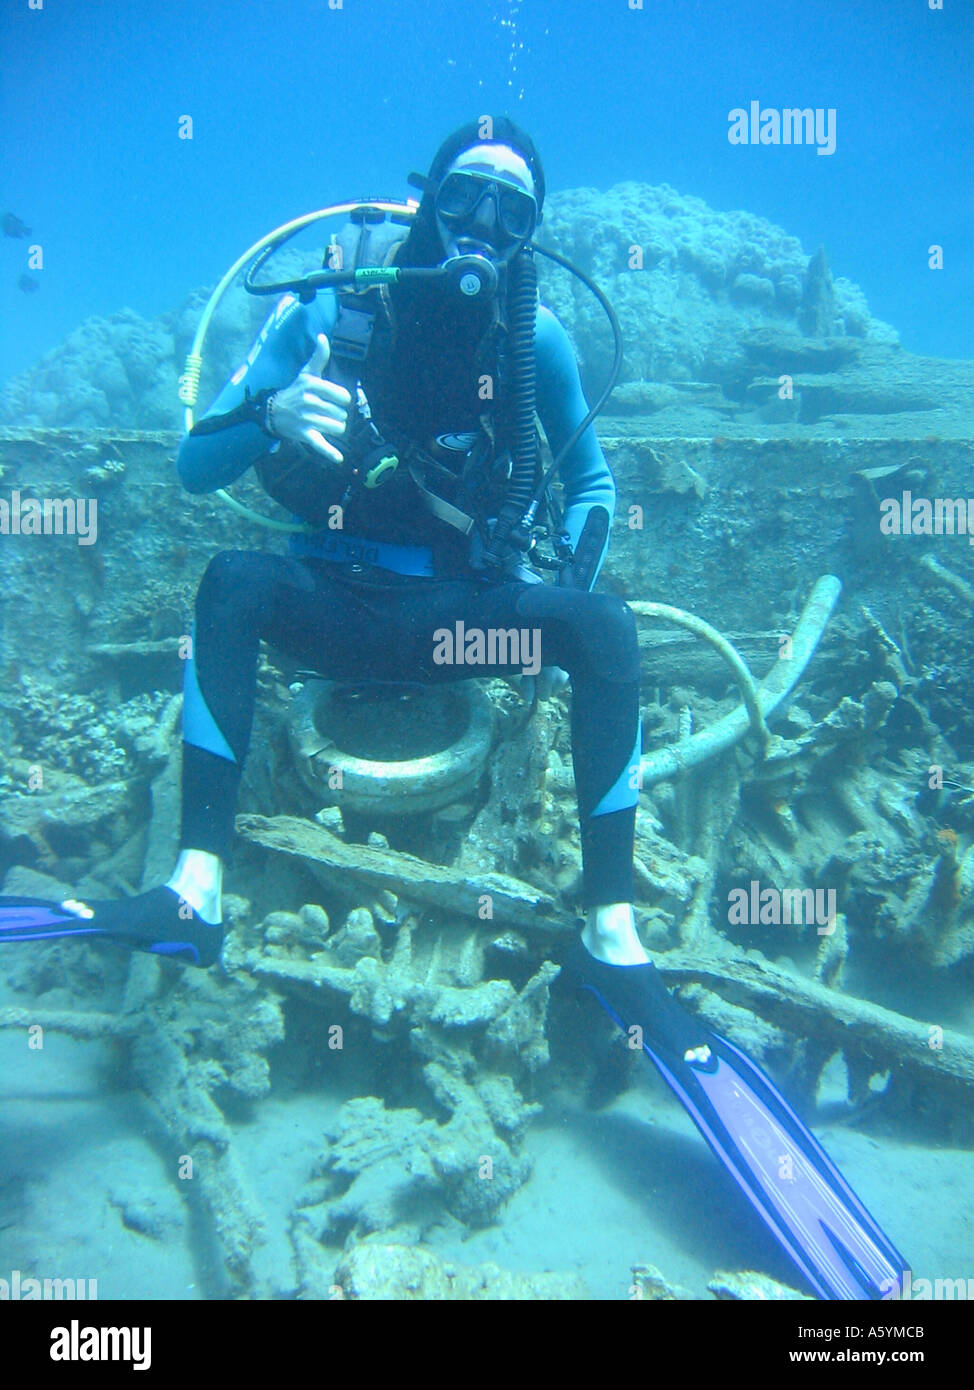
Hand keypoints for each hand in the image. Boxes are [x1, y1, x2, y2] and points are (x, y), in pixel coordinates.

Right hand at [268, 334, 351, 464]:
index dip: (342, 400)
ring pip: (337, 428)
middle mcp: (309, 401)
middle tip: (325, 413)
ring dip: (335, 428)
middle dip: (337, 415)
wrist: (273, 411)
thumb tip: (323, 337)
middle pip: (341, 414)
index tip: (334, 400)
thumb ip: (318, 357)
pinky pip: (320, 444)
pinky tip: (339, 458)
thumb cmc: (295, 391)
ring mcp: (307, 419)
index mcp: (312, 385)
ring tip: (325, 424)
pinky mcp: (304, 434)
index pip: (343, 396)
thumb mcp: (306, 373)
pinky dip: (330, 452)